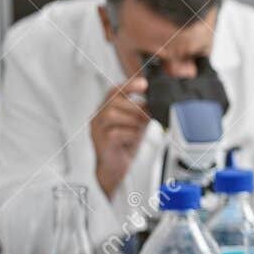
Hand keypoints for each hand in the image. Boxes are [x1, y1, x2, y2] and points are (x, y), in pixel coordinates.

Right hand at [91, 77, 148, 198]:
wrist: (115, 169)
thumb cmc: (123, 146)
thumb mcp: (136, 125)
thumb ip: (143, 113)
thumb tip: (156, 103)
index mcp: (106, 110)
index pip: (114, 91)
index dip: (128, 85)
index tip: (143, 84)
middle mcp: (98, 118)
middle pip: (114, 103)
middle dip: (135, 108)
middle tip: (147, 116)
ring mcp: (97, 130)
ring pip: (112, 115)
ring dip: (132, 120)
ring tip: (140, 129)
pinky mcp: (101, 142)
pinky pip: (115, 133)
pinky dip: (129, 134)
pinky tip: (134, 138)